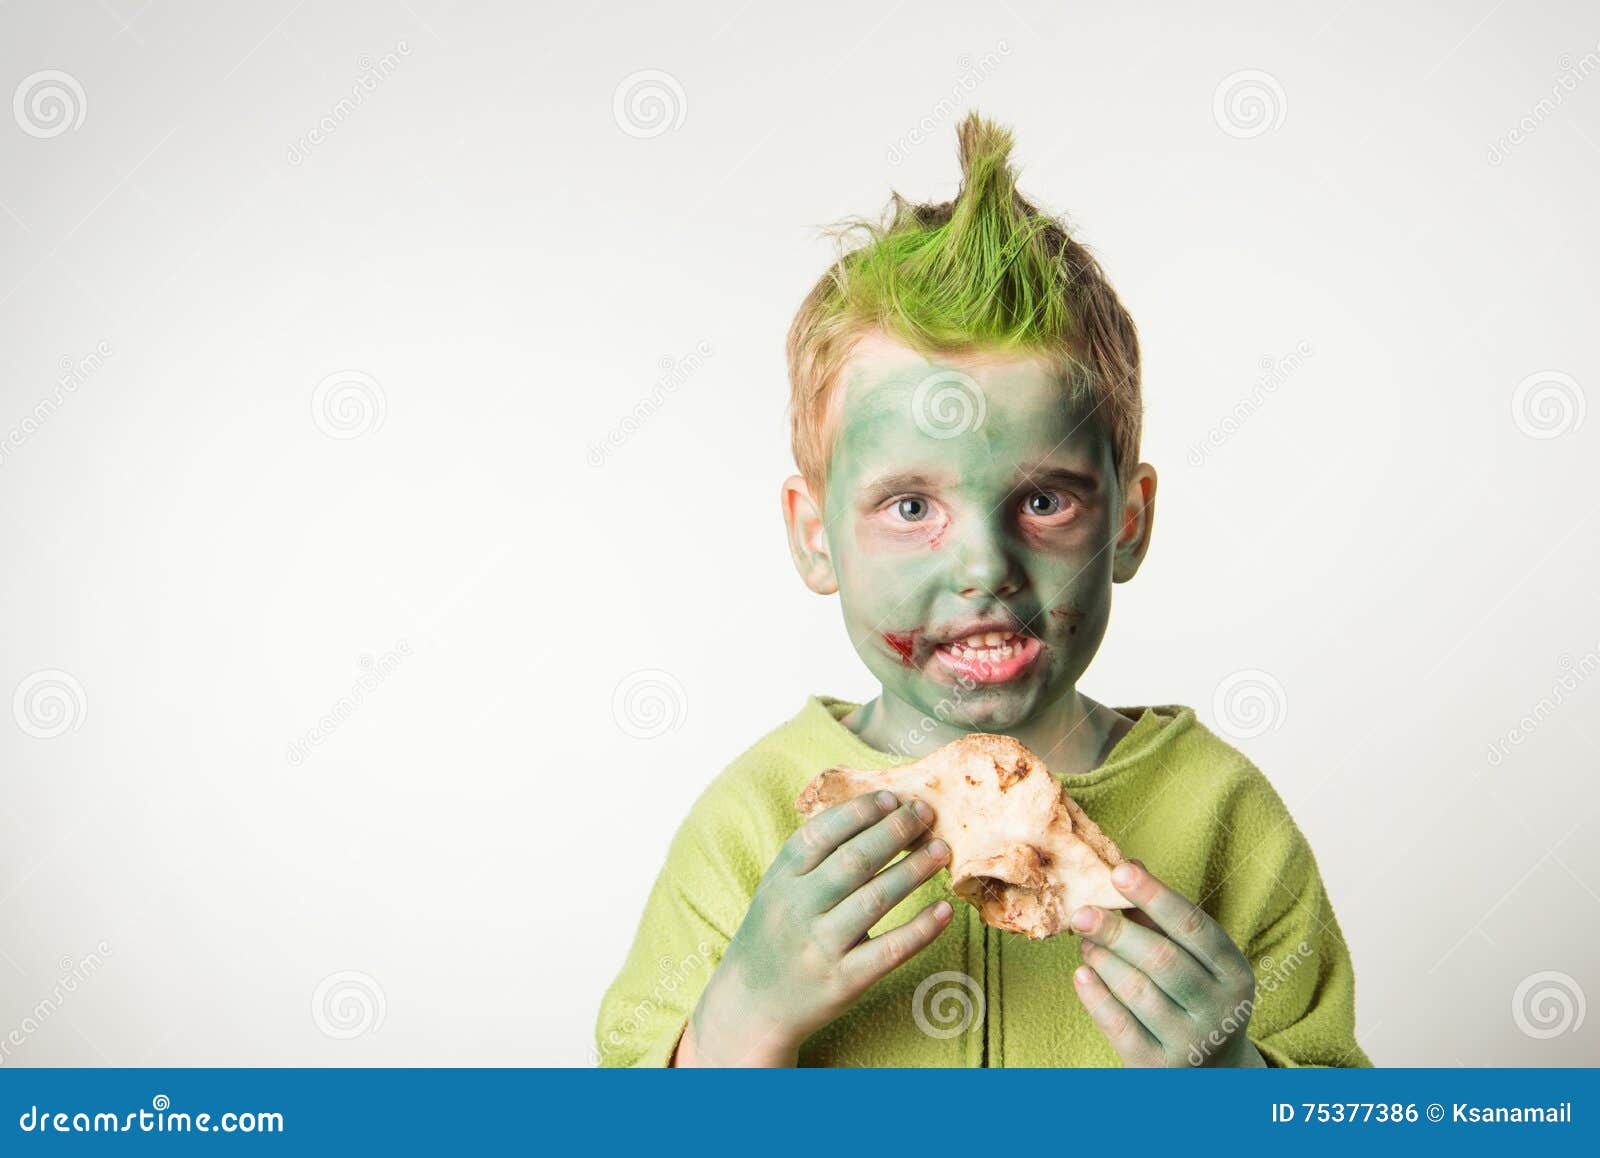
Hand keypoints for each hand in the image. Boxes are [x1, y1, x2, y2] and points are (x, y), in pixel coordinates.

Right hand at [678, 790, 952, 1065]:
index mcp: (781, 878)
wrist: (751, 1005)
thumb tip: (868, 811)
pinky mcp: (844, 982)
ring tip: (941, 850)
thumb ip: (812, 856)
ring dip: (914, 870)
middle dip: (895, 831)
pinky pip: (890, 950)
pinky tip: (943, 910)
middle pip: (854, 860)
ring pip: (876, 899)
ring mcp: (821, 946)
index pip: (822, 833)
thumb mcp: (778, 888)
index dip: (860, 811)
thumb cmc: (775, 935)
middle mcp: (798, 908)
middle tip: (926, 814)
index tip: (893, 797)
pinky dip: (921, 929)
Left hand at [1071, 861, 1265, 1066]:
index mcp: (1235, 973)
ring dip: (1102, 960)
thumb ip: (1163, 918)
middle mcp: (1221, 1010)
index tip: (1118, 871)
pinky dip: (1095, 996)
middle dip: (1116, 931)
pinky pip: (1119, 1025)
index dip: (1155, 895)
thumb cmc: (1197, 998)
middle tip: (1081, 912)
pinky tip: (1082, 973)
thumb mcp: (1198, 961)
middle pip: (1161, 959)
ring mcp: (1191, 1043)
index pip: (1194, 925)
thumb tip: (1129, 864)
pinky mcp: (1159, 1068)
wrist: (1214, 1076)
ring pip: (1137, 990)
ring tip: (1085, 942)